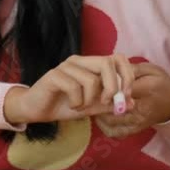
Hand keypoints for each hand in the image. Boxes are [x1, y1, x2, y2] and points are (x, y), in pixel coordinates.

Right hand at [3, 54, 134, 124]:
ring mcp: (67, 66)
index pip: (118, 58)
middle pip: (107, 63)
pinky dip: (76, 101)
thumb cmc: (65, 105)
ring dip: (90, 100)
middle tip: (105, 102)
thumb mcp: (92, 107)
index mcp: (92, 64)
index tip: (126, 95)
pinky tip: (71, 105)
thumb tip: (133, 103)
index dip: (127, 74)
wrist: (36, 110)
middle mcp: (81, 60)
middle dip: (112, 86)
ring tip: (80, 106)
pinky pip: (74, 87)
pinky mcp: (54, 75)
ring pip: (91, 79)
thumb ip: (111, 104)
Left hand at [94, 62, 169, 138]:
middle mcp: (142, 110)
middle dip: (98, 102)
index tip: (95, 82)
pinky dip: (104, 126)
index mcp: (147, 90)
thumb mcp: (150, 70)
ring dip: (98, 114)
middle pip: (112, 108)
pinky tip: (100, 117)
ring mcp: (138, 123)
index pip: (121, 90)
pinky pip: (114, 132)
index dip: (105, 87)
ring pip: (110, 121)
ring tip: (92, 104)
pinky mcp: (135, 131)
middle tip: (88, 94)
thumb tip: (112, 69)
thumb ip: (131, 70)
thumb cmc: (161, 83)